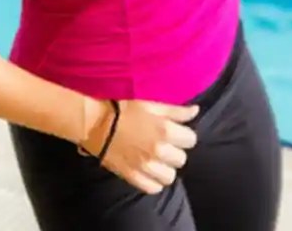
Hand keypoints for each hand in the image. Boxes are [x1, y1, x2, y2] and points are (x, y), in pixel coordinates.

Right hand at [82, 100, 198, 193]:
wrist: (96, 123)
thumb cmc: (123, 109)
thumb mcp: (151, 104)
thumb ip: (176, 111)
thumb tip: (196, 111)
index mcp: (165, 131)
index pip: (191, 140)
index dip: (184, 135)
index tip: (176, 133)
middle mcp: (159, 151)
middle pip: (181, 159)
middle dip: (175, 151)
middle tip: (165, 145)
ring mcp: (145, 167)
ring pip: (170, 177)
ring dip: (166, 168)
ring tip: (158, 160)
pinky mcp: (132, 177)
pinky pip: (153, 188)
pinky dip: (154, 182)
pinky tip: (149, 171)